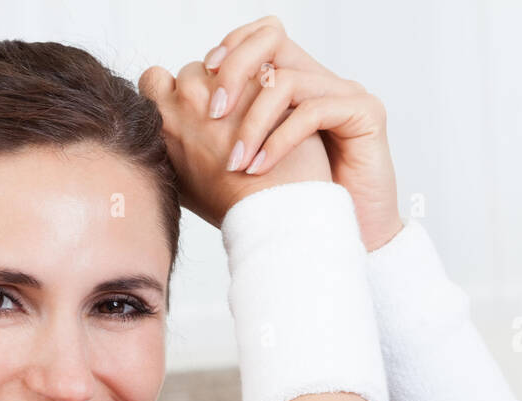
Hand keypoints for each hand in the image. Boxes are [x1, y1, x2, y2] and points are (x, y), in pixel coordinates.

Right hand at [139, 59, 332, 229]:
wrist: (268, 210)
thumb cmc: (228, 206)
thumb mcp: (181, 185)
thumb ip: (168, 151)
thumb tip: (161, 141)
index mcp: (160, 123)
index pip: (153, 79)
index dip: (172, 89)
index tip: (191, 109)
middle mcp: (185, 101)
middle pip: (191, 72)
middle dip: (208, 89)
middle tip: (227, 120)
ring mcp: (222, 90)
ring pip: (227, 66)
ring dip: (238, 83)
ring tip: (252, 117)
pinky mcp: (257, 84)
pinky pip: (257, 70)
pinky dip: (264, 87)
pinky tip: (273, 114)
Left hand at [199, 15, 403, 250]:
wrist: (329, 240)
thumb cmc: (284, 206)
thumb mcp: (235, 167)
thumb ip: (204, 139)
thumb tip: (156, 118)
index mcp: (288, 87)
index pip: (255, 39)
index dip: (227, 50)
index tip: (197, 79)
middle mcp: (317, 80)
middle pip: (270, 43)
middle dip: (233, 76)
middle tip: (210, 116)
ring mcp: (344, 92)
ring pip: (286, 81)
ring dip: (252, 123)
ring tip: (234, 161)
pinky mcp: (365, 112)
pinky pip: (313, 112)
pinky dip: (279, 141)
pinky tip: (258, 169)